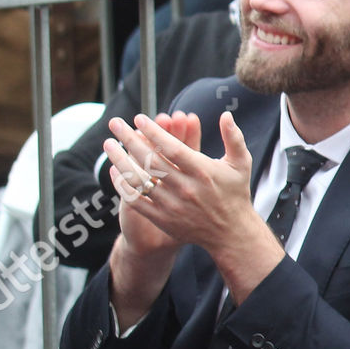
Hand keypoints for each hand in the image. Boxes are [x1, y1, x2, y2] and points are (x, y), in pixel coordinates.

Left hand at [105, 112, 257, 256]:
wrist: (231, 233)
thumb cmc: (235, 194)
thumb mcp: (241, 164)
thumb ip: (233, 138)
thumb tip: (225, 115)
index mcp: (203, 172)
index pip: (172, 147)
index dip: (153, 131)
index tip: (139, 118)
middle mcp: (186, 188)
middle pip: (150, 160)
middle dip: (129, 139)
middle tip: (115, 123)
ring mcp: (172, 205)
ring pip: (138, 179)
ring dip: (119, 160)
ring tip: (109, 144)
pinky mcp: (163, 218)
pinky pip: (136, 200)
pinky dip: (123, 186)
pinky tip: (115, 171)